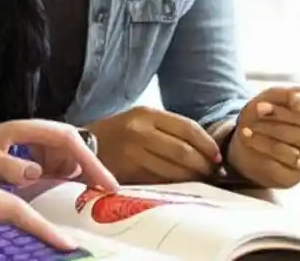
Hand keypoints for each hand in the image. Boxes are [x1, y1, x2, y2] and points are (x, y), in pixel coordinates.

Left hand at [0, 119, 118, 190]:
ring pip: (64, 153)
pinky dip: (60, 174)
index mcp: (24, 128)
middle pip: (71, 143)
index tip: (105, 182)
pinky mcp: (24, 154)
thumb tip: (38, 172)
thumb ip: (9, 165)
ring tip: (83, 190)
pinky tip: (58, 186)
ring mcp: (28, 142)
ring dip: (75, 170)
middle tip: (106, 190)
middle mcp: (31, 131)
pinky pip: (51, 162)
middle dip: (90, 165)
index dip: (90, 159)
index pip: (67, 139)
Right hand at [85, 106, 221, 183]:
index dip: (207, 144)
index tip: (218, 156)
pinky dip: (174, 185)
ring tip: (200, 180)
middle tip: (212, 172)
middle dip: (203, 165)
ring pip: (174, 170)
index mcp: (147, 113)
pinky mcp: (127, 172)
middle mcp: (140, 131)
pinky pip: (159, 181)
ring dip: (192, 178)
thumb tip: (205, 148)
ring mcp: (133, 153)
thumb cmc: (118, 134)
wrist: (82, 146)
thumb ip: (168, 129)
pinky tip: (180, 185)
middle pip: (184, 151)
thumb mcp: (140, 120)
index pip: (188, 128)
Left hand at [227, 86, 299, 188]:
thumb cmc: (266, 116)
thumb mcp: (272, 98)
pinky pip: (276, 168)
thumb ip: (287, 95)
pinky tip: (247, 142)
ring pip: (288, 152)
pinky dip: (259, 152)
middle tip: (251, 118)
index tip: (260, 106)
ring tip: (246, 130)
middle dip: (272, 124)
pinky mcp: (292, 179)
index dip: (284, 112)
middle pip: (299, 136)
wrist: (248, 141)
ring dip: (264, 139)